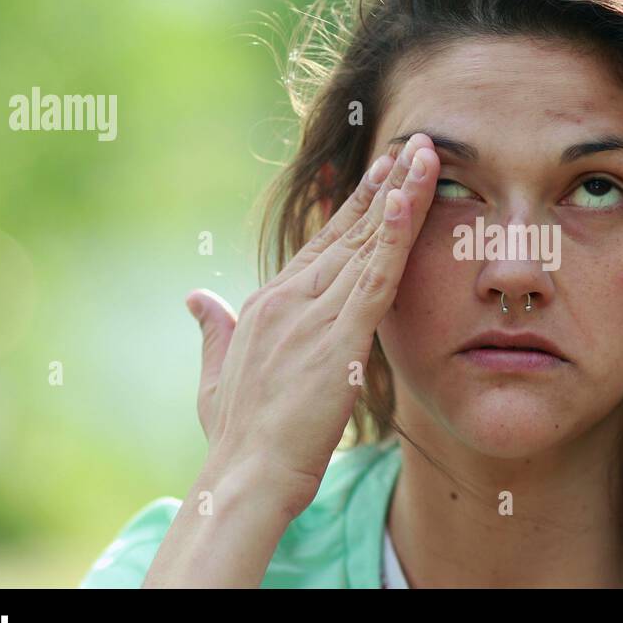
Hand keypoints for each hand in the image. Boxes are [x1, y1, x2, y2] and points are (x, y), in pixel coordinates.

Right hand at [184, 133, 439, 511]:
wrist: (244, 476)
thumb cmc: (235, 436)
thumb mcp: (216, 374)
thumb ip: (213, 331)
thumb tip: (196, 298)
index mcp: (266, 303)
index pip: (320, 244)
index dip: (352, 207)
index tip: (377, 174)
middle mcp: (289, 297)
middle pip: (348, 232)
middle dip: (383, 186)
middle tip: (412, 146)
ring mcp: (314, 314)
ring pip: (367, 244)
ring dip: (400, 196)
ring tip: (425, 155)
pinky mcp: (341, 339)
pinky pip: (376, 279)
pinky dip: (394, 239)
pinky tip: (411, 203)